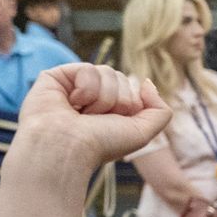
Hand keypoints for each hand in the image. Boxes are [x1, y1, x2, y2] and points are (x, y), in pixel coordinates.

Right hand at [11, 63, 172, 178]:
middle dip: (117, 101)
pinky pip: (88, 69)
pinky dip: (86, 89)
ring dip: (102, 98)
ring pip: (107, 71)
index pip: (132, 88)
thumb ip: (159, 110)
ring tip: (83, 114)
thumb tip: (147, 83)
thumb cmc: (102, 144)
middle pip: (121, 77)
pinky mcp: (57, 77)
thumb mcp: (143, 132)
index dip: (130, 105)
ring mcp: (74, 85)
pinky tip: (71, 103)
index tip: (114, 123)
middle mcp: (92, 95)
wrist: (68, 147)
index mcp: (110, 108)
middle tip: (96, 120)